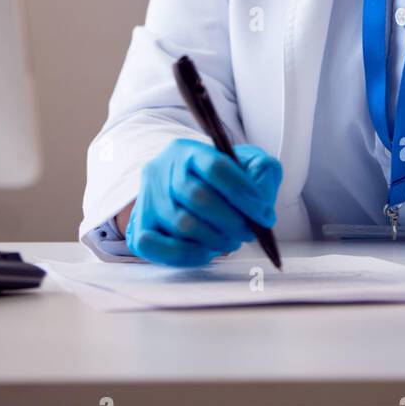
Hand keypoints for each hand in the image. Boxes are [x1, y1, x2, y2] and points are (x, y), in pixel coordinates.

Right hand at [125, 137, 281, 266]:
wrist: (183, 192)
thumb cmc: (220, 180)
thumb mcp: (246, 165)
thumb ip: (262, 173)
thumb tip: (262, 204)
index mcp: (188, 150)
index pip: (215, 166)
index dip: (243, 193)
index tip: (263, 214)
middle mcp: (162, 170)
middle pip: (198, 197)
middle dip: (231, 221)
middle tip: (248, 233)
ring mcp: (148, 200)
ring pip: (183, 225)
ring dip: (216, 240)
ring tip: (231, 240)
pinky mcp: (140, 230)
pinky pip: (161, 248)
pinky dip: (191, 255)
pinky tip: (207, 251)